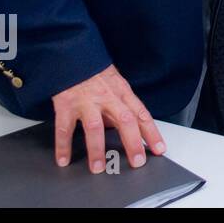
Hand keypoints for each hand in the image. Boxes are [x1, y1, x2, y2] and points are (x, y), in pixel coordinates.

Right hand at [51, 65, 165, 172]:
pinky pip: (64, 128)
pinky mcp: (66, 104)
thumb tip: (127, 130)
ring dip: (97, 149)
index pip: (142, 114)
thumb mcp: (115, 85)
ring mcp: (86, 101)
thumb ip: (121, 107)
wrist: (72, 55)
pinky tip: (64, 159)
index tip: (159, 148)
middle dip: (132, 143)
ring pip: (94, 127)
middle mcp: (107, 97)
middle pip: (125, 121)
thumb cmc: (95, 73)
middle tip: (137, 162)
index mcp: (122, 93)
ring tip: (98, 167)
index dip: (152, 132)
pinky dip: (63, 145)